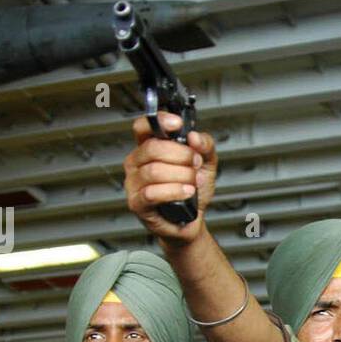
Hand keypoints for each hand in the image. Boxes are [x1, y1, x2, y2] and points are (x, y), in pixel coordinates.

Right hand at [123, 111, 216, 243]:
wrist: (192, 220)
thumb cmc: (193, 191)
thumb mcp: (206, 163)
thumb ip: (205, 145)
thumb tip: (194, 136)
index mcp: (149, 147)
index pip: (144, 126)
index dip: (159, 121)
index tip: (177, 124)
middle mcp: (138, 162)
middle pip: (153, 148)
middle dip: (181, 155)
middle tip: (195, 163)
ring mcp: (134, 182)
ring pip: (154, 170)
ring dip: (181, 175)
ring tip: (192, 182)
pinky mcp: (137, 202)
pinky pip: (152, 193)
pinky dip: (174, 191)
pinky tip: (186, 192)